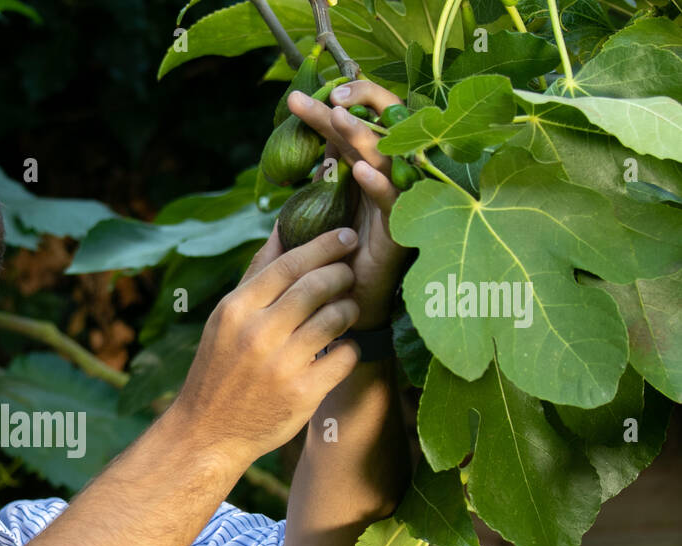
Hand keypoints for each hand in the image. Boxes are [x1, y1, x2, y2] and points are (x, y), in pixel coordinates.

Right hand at [171, 227, 361, 469]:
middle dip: (342, 274)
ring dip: (349, 308)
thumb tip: (282, 226)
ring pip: (335, 318)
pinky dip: (349, 347)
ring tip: (347, 309)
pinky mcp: (303, 394)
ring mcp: (281, 366)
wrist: (207, 432)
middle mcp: (258, 334)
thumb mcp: (225, 319)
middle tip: (349, 274)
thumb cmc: (219, 368)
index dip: (325, 244)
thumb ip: (256, 275)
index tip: (347, 236)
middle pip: (317, 286)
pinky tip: (341, 347)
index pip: (290, 263)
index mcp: (236, 310)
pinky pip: (344, 356)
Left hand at [286, 80, 409, 329]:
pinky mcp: (401, 228)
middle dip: (359, 103)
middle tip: (331, 98)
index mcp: (369, 164)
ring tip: (339, 118)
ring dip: (363, 136)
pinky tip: (359, 171)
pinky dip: (378, 185)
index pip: (357, 121)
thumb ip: (325, 170)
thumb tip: (313, 135)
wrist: (349, 297)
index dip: (333, 105)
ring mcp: (398, 199)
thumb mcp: (326, 203)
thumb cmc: (337, 249)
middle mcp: (388, 175)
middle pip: (382, 126)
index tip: (294, 100)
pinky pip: (394, 201)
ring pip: (387, 158)